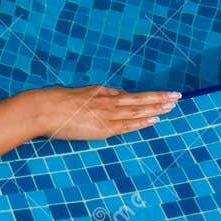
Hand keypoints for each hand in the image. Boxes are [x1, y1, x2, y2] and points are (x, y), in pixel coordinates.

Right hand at [23, 85, 179, 140]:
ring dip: (156, 107)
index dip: (144, 96)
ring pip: (137, 110)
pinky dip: (142, 122)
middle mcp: (106, 101)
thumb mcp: (76, 94)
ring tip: (172, 105)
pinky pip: (127, 125)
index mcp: (99, 92)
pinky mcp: (104, 128)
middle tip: (176, 96)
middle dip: (158, 97)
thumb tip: (106, 96)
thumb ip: (92, 96)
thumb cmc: (53, 102)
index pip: (126, 95)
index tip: (158, 96)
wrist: (43, 109)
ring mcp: (106, 114)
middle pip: (138, 99)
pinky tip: (155, 119)